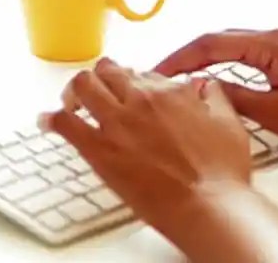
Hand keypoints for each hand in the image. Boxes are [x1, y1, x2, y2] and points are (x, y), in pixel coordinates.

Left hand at [38, 58, 253, 252]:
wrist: (208, 206)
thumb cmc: (221, 173)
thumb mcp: (230, 124)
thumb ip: (214, 99)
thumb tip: (204, 86)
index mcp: (169, 92)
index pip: (140, 72)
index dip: (132, 80)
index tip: (130, 91)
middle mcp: (140, 100)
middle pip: (107, 71)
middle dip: (100, 77)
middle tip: (96, 89)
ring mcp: (117, 123)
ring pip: (82, 86)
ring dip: (74, 90)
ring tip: (72, 101)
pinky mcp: (99, 150)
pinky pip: (65, 124)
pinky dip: (52, 119)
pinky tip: (47, 121)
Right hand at [152, 29, 277, 151]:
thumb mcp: (275, 113)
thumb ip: (235, 98)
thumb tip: (205, 89)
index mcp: (273, 45)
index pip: (213, 44)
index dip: (181, 57)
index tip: (160, 71)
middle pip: (221, 39)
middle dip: (189, 55)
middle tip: (163, 74)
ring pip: (235, 44)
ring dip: (208, 57)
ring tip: (183, 76)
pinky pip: (251, 52)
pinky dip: (228, 62)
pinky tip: (218, 77)